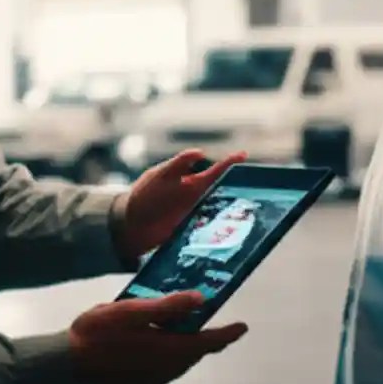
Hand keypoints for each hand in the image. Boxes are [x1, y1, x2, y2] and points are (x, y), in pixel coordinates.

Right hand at [69, 291, 247, 383]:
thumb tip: (201, 299)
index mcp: (167, 351)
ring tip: (180, 328)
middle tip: (208, 322)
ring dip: (184, 347)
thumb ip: (167, 306)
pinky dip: (167, 357)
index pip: (208, 343)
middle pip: (194, 354)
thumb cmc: (98, 331)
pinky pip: (162, 372)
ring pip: (178, 364)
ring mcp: (152, 383)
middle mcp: (165, 372)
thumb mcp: (131, 309)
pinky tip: (154, 345)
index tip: (242, 326)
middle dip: (205, 339)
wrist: (66, 361)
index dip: (227, 334)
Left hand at [118, 149, 247, 257]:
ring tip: (247, 210)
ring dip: (231, 211)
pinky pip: (210, 228)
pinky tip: (230, 231)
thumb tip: (200, 152)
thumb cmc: (142, 196)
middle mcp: (195, 197)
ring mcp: (194, 214)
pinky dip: (220, 229)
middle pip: (221, 191)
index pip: (214, 171)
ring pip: (219, 210)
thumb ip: (178, 164)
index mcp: (190, 181)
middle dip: (236, 190)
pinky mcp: (190, 231)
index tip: (244, 156)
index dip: (229, 164)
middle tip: (254, 190)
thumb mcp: (159, 176)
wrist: (127, 225)